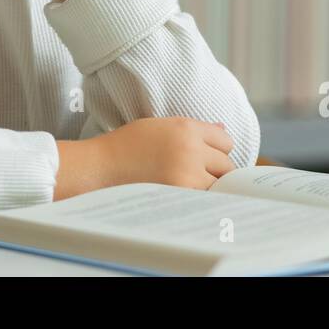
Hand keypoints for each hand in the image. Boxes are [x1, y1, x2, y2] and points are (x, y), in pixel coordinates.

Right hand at [92, 116, 235, 190]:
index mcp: (186, 128)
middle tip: (198, 177)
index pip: (226, 141)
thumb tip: (222, 129)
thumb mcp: (160, 127)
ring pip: (219, 186)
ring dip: (210, 189)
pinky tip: (186, 199)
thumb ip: (194, 129)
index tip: (207, 158)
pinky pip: (205, 201)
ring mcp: (187, 175)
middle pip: (227, 165)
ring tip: (191, 189)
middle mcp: (191, 149)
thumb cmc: (127, 146)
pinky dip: (200, 201)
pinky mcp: (181, 196)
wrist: (101, 168)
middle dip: (216, 172)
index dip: (217, 151)